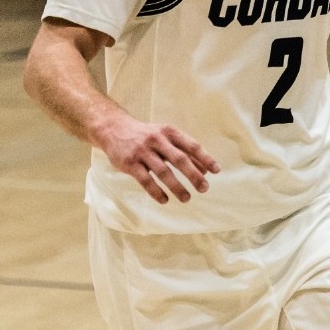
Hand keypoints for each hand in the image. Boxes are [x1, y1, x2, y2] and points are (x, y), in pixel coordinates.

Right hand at [94, 115, 220, 203]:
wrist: (114, 129)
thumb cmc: (146, 135)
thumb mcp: (165, 137)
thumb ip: (184, 152)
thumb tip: (206, 170)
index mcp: (169, 132)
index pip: (191, 145)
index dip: (205, 158)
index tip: (216, 171)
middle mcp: (157, 139)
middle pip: (179, 159)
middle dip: (193, 175)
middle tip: (204, 189)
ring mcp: (142, 151)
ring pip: (163, 172)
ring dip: (177, 187)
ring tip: (186, 199)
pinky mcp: (130, 163)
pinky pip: (145, 180)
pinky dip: (156, 192)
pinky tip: (165, 200)